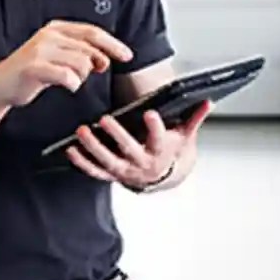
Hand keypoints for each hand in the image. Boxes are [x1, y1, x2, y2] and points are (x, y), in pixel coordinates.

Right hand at [0, 20, 132, 107]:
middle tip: (98, 70)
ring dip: (82, 76)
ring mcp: (40, 51)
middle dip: (99, 62)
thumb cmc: (30, 72)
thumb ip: (78, 52)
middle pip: (90, 47)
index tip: (126, 55)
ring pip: (81, 63)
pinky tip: (67, 85)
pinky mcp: (34, 67)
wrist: (0, 85)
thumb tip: (104, 58)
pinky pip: (67, 76)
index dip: (113, 44)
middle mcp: (49, 36)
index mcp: (56, 29)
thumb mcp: (56, 55)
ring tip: (71, 80)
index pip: (92, 32)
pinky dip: (72, 83)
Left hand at [66, 100, 212, 189]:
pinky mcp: (112, 175)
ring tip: (82, 131)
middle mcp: (142, 163)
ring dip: (94, 147)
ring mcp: (126, 171)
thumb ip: (194, 118)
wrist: (163, 177)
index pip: (159, 138)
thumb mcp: (184, 135)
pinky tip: (71, 149)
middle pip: (129, 149)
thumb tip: (208, 101)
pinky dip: (82, 162)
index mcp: (160, 151)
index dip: (155, 127)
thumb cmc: (171, 150)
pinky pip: (95, 171)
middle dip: (117, 135)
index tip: (150, 113)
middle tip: (105, 119)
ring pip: (108, 161)